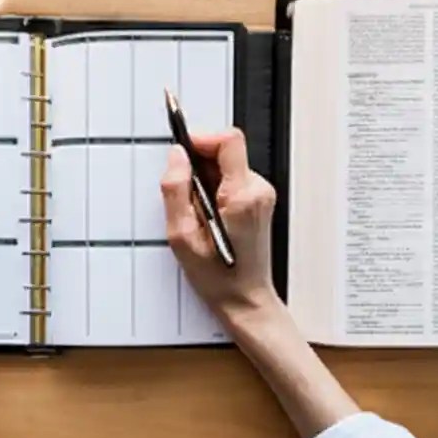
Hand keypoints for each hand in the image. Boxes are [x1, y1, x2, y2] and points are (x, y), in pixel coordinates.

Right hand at [160, 128, 279, 324]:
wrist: (245, 299)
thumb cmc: (219, 277)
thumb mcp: (182, 236)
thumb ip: (176, 191)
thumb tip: (176, 158)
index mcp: (242, 196)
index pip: (228, 141)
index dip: (201, 139)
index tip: (182, 149)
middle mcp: (258, 191)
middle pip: (225, 151)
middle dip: (198, 166)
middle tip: (186, 196)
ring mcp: (261, 195)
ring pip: (226, 165)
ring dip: (205, 180)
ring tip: (198, 213)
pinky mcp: (258, 200)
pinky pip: (231, 179)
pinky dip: (214, 189)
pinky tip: (209, 216)